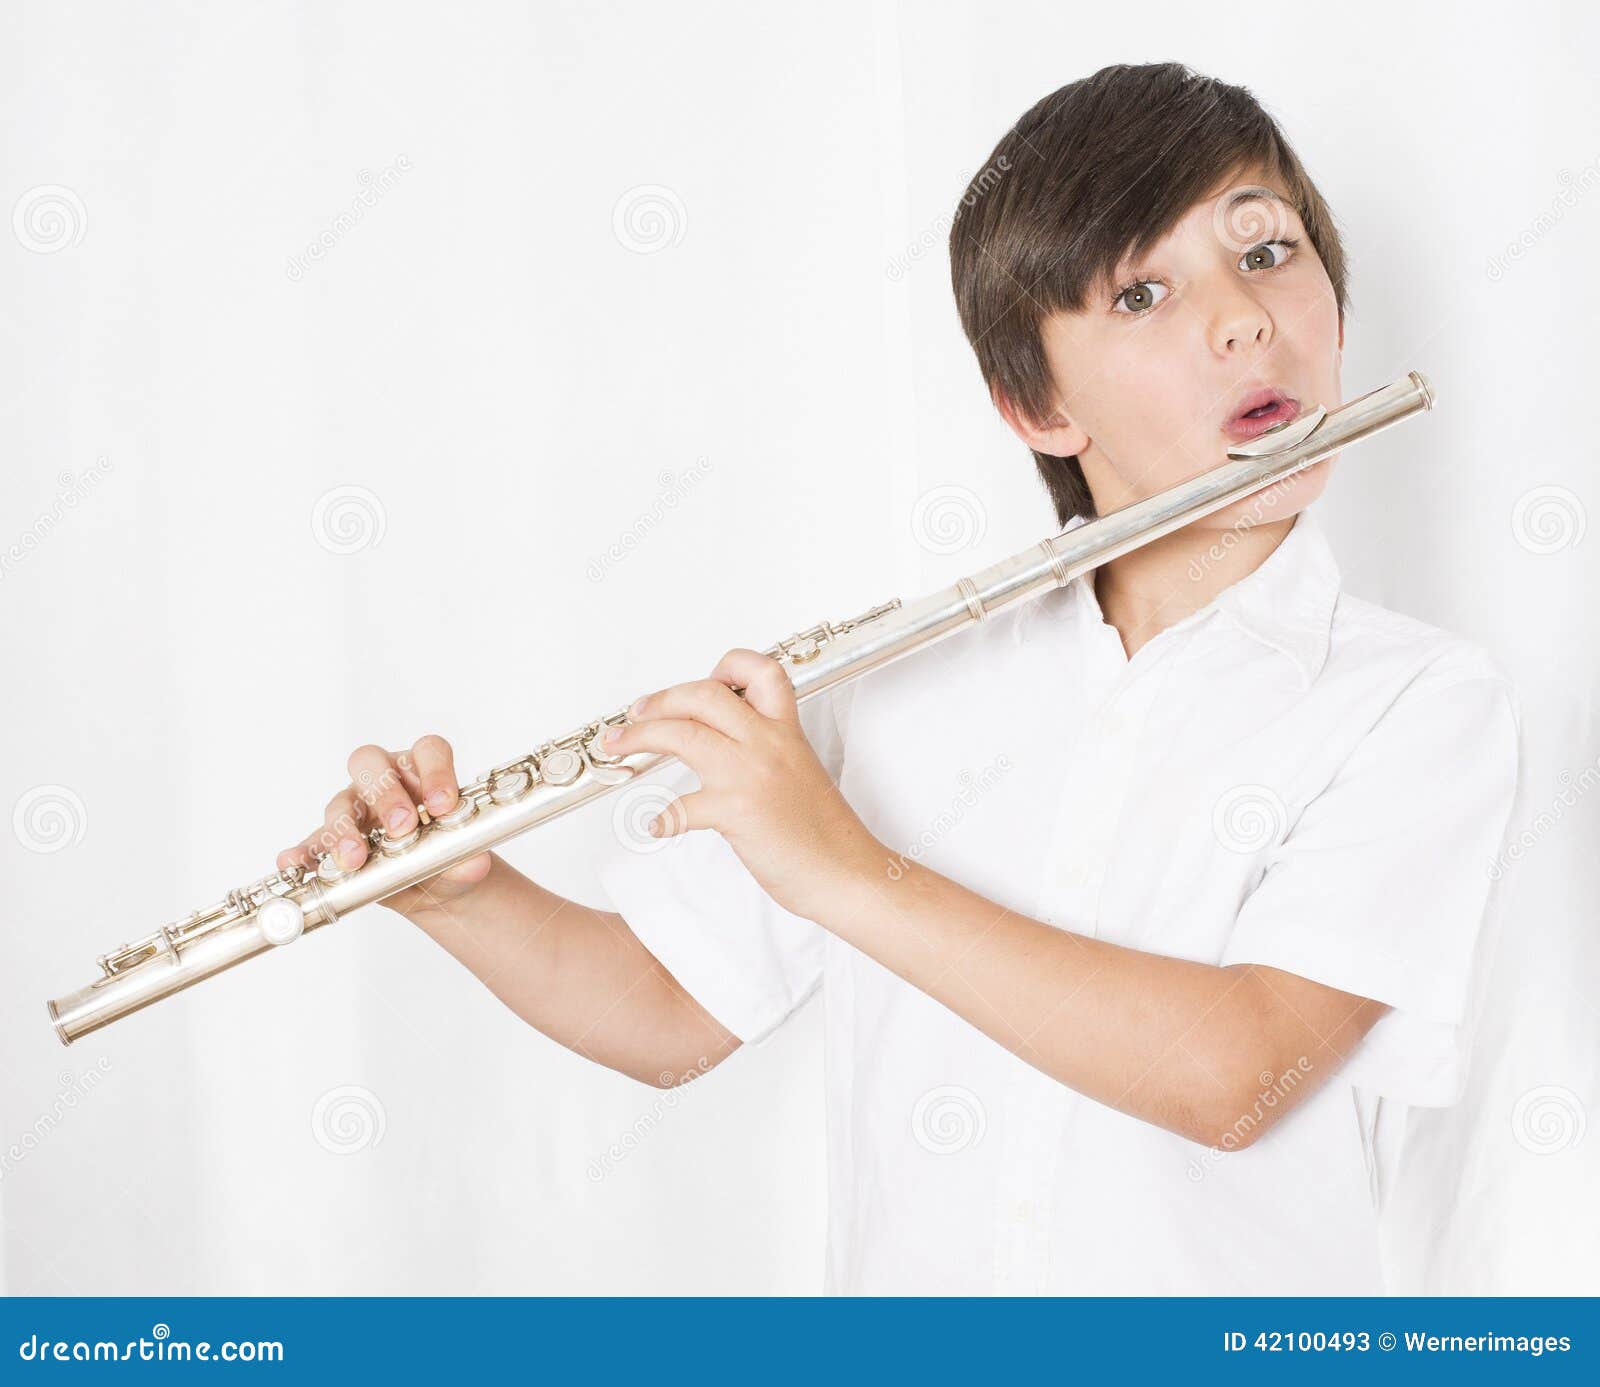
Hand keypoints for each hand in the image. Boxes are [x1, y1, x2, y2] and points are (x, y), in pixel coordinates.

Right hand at [275, 734, 492, 918]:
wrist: (435, 884)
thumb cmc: (450, 852)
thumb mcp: (463, 855)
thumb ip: (468, 854)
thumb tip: (474, 863)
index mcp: (422, 769)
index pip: (428, 751)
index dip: (436, 773)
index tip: (443, 806)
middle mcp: (384, 780)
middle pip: (371, 762)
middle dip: (385, 793)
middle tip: (402, 827)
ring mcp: (354, 807)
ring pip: (340, 802)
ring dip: (345, 829)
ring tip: (355, 858)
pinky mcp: (331, 839)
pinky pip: (312, 841)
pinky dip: (304, 852)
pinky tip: (296, 863)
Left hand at [602, 648, 881, 922]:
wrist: (845, 872)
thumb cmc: (825, 832)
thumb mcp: (800, 772)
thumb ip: (765, 751)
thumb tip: (722, 745)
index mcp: (786, 731)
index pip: (761, 672)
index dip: (729, 666)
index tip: (707, 680)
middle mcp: (766, 745)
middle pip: (703, 695)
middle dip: (660, 699)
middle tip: (637, 712)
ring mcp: (750, 776)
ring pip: (682, 734)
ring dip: (641, 736)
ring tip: (621, 745)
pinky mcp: (737, 813)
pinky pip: (682, 807)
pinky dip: (662, 817)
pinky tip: (656, 825)